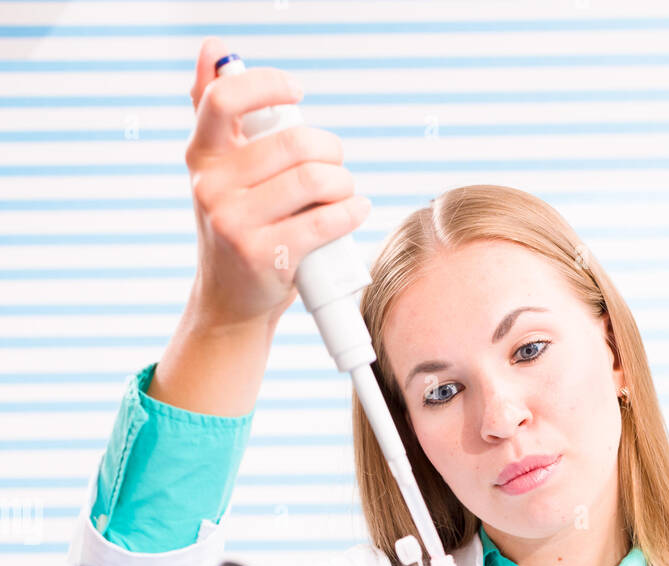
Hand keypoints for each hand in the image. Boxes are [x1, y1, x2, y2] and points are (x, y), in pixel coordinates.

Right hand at [185, 37, 370, 329]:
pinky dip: (351, 212)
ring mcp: (234, 223)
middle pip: (292, 142)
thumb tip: (215, 48)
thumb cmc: (237, 227)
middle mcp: (212, 187)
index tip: (297, 94)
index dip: (268, 85)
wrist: (230, 301)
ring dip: (343, 182)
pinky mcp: (264, 256)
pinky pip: (324, 221)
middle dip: (329, 149)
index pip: (226, 98)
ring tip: (344, 191)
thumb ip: (215, 111)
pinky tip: (355, 210)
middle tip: (336, 162)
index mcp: (202, 157)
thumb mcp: (220, 171)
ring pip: (313, 180)